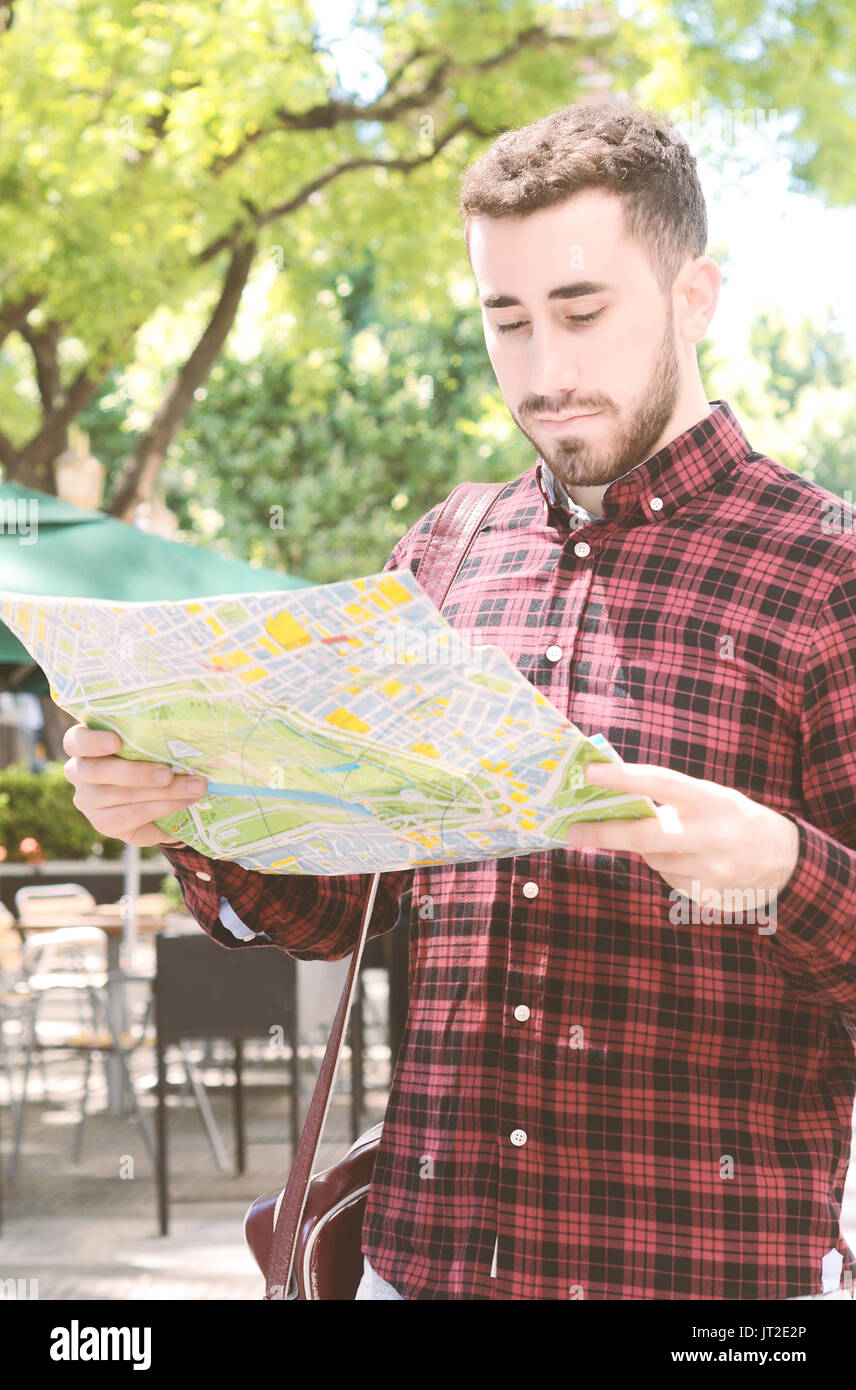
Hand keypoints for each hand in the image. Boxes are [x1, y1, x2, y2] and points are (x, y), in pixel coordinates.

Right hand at [62, 724, 207, 848]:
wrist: (155, 802)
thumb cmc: (149, 760)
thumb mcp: (148, 746)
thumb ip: (152, 739)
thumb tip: (186, 735)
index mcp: (84, 745)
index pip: (75, 741)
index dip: (92, 741)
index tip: (116, 741)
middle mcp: (79, 772)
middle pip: (98, 771)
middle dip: (137, 773)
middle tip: (168, 774)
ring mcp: (87, 800)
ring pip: (120, 795)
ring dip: (162, 793)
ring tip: (194, 788)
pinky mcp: (103, 823)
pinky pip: (131, 816)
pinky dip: (162, 808)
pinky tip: (184, 802)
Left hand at [570, 761, 800, 911]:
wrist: (783, 861)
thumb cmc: (733, 818)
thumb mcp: (710, 797)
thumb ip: (671, 798)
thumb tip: (615, 794)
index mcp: (711, 800)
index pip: (661, 782)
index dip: (623, 777)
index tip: (590, 773)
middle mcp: (711, 834)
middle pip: (645, 836)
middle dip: (604, 833)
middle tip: (574, 830)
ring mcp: (708, 868)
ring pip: (652, 858)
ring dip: (647, 849)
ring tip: (672, 841)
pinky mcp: (704, 894)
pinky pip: (667, 877)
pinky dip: (667, 866)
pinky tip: (690, 861)